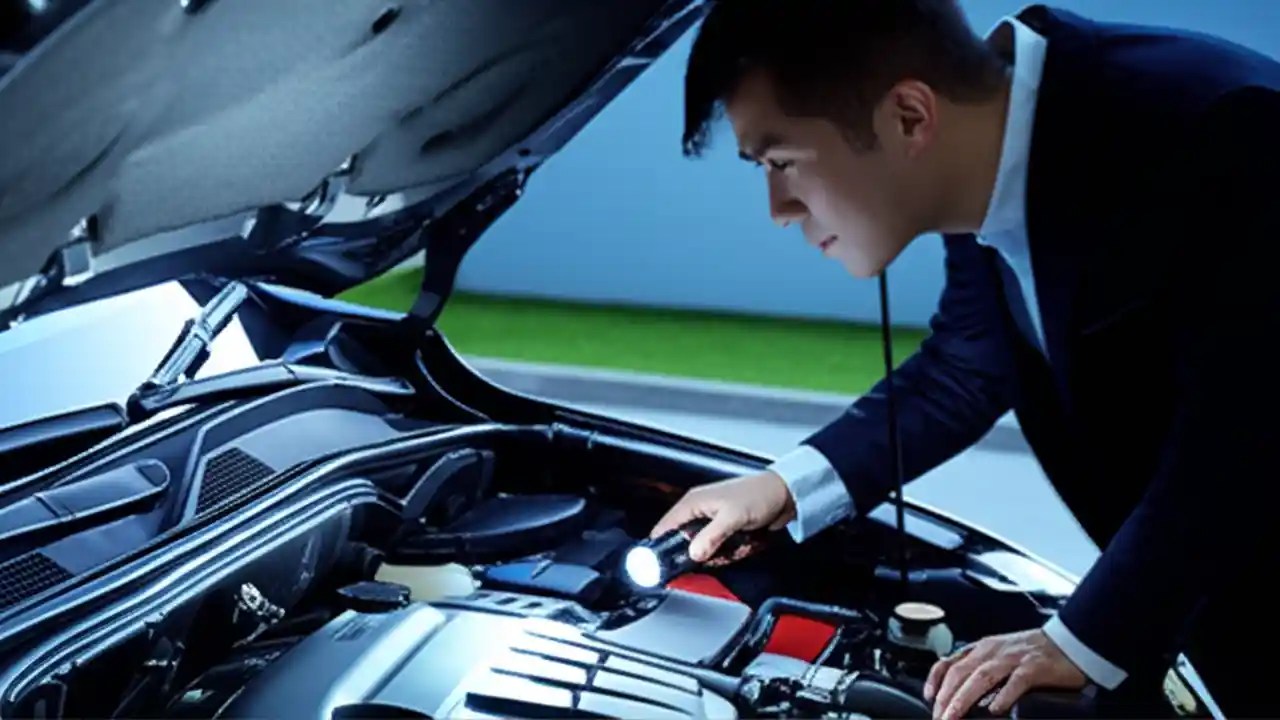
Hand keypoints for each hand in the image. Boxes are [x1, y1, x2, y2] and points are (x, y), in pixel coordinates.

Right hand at [649, 471, 795, 561]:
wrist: (784, 494)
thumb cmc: (758, 496)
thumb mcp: (733, 518)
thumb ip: (712, 536)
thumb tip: (693, 554)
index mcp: (694, 502)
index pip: (666, 525)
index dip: (660, 544)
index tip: (660, 563)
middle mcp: (698, 509)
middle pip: (680, 538)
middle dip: (688, 553)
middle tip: (701, 562)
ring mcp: (711, 519)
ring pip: (697, 544)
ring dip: (708, 553)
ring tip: (724, 553)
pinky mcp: (723, 527)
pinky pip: (712, 544)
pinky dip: (718, 551)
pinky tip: (731, 551)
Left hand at [924, 629, 1086, 718]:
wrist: (1070, 642)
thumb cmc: (1034, 652)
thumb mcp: (1000, 654)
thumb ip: (981, 667)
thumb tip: (960, 691)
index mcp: (983, 648)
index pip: (950, 662)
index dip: (935, 680)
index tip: (928, 698)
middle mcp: (993, 651)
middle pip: (961, 674)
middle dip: (946, 698)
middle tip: (940, 718)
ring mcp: (1013, 658)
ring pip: (981, 678)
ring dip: (963, 699)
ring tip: (954, 717)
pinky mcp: (1034, 667)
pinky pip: (1015, 682)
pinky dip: (1003, 696)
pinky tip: (995, 710)